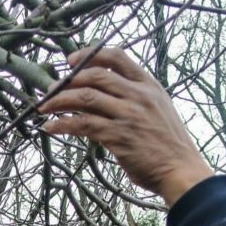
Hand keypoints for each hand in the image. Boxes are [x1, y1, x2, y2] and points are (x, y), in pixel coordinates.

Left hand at [40, 47, 213, 206]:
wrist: (181, 170)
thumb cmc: (169, 144)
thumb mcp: (157, 109)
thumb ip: (133, 97)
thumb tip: (99, 94)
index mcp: (149, 85)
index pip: (117, 56)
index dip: (89, 54)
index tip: (70, 60)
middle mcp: (138, 95)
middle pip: (95, 75)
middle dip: (68, 80)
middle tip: (51, 89)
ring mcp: (128, 115)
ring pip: (85, 97)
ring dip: (59, 101)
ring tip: (44, 107)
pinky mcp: (118, 136)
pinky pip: (83, 124)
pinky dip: (63, 124)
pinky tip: (52, 128)